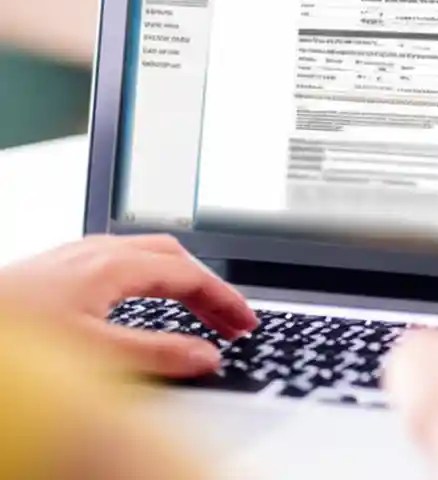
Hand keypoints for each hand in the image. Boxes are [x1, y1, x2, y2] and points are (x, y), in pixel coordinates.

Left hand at [0, 234, 257, 376]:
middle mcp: (95, 252)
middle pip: (173, 256)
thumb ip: (156, 354)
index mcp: (112, 264)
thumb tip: (206, 356)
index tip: (245, 323)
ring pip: (146, 256)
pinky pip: (121, 262)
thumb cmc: (13, 338)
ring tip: (198, 312)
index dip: (224, 300)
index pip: (189, 275)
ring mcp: (74, 257)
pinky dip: (150, 281)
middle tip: (230, 320)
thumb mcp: (93, 353)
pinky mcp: (56, 270)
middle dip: (208, 287)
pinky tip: (143, 303)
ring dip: (180, 282)